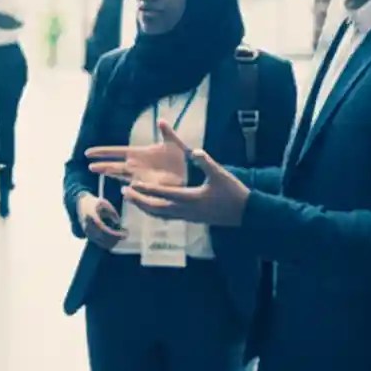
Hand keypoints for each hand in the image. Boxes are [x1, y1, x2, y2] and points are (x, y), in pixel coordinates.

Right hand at [77, 193, 124, 250]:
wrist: (80, 205)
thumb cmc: (93, 203)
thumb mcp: (104, 203)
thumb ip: (111, 212)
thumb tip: (117, 222)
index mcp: (92, 219)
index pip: (105, 231)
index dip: (116, 234)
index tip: (125, 233)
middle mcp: (89, 229)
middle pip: (104, 239)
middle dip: (116, 239)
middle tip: (125, 235)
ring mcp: (88, 233)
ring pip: (102, 243)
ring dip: (113, 242)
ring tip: (120, 236)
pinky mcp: (89, 236)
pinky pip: (99, 243)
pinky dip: (108, 242)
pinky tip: (114, 238)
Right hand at [86, 120, 190, 186]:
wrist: (190, 171)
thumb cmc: (181, 156)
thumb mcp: (173, 142)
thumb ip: (167, 132)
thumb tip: (162, 120)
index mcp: (138, 153)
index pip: (116, 152)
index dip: (102, 152)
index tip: (88, 153)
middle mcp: (135, 165)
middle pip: (114, 164)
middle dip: (101, 165)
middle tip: (89, 166)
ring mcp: (140, 176)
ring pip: (120, 175)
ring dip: (109, 173)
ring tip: (96, 172)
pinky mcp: (147, 186)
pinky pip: (134, 186)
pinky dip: (127, 186)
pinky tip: (120, 187)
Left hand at [121, 147, 250, 226]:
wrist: (247, 213)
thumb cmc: (234, 192)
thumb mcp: (220, 174)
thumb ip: (206, 162)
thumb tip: (195, 150)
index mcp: (191, 198)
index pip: (164, 194)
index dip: (147, 190)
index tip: (132, 185)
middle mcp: (186, 211)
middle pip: (156, 209)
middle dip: (139, 201)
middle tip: (123, 193)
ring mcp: (188, 217)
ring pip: (160, 215)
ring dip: (145, 208)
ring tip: (132, 200)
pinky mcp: (191, 219)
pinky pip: (168, 217)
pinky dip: (155, 212)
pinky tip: (150, 208)